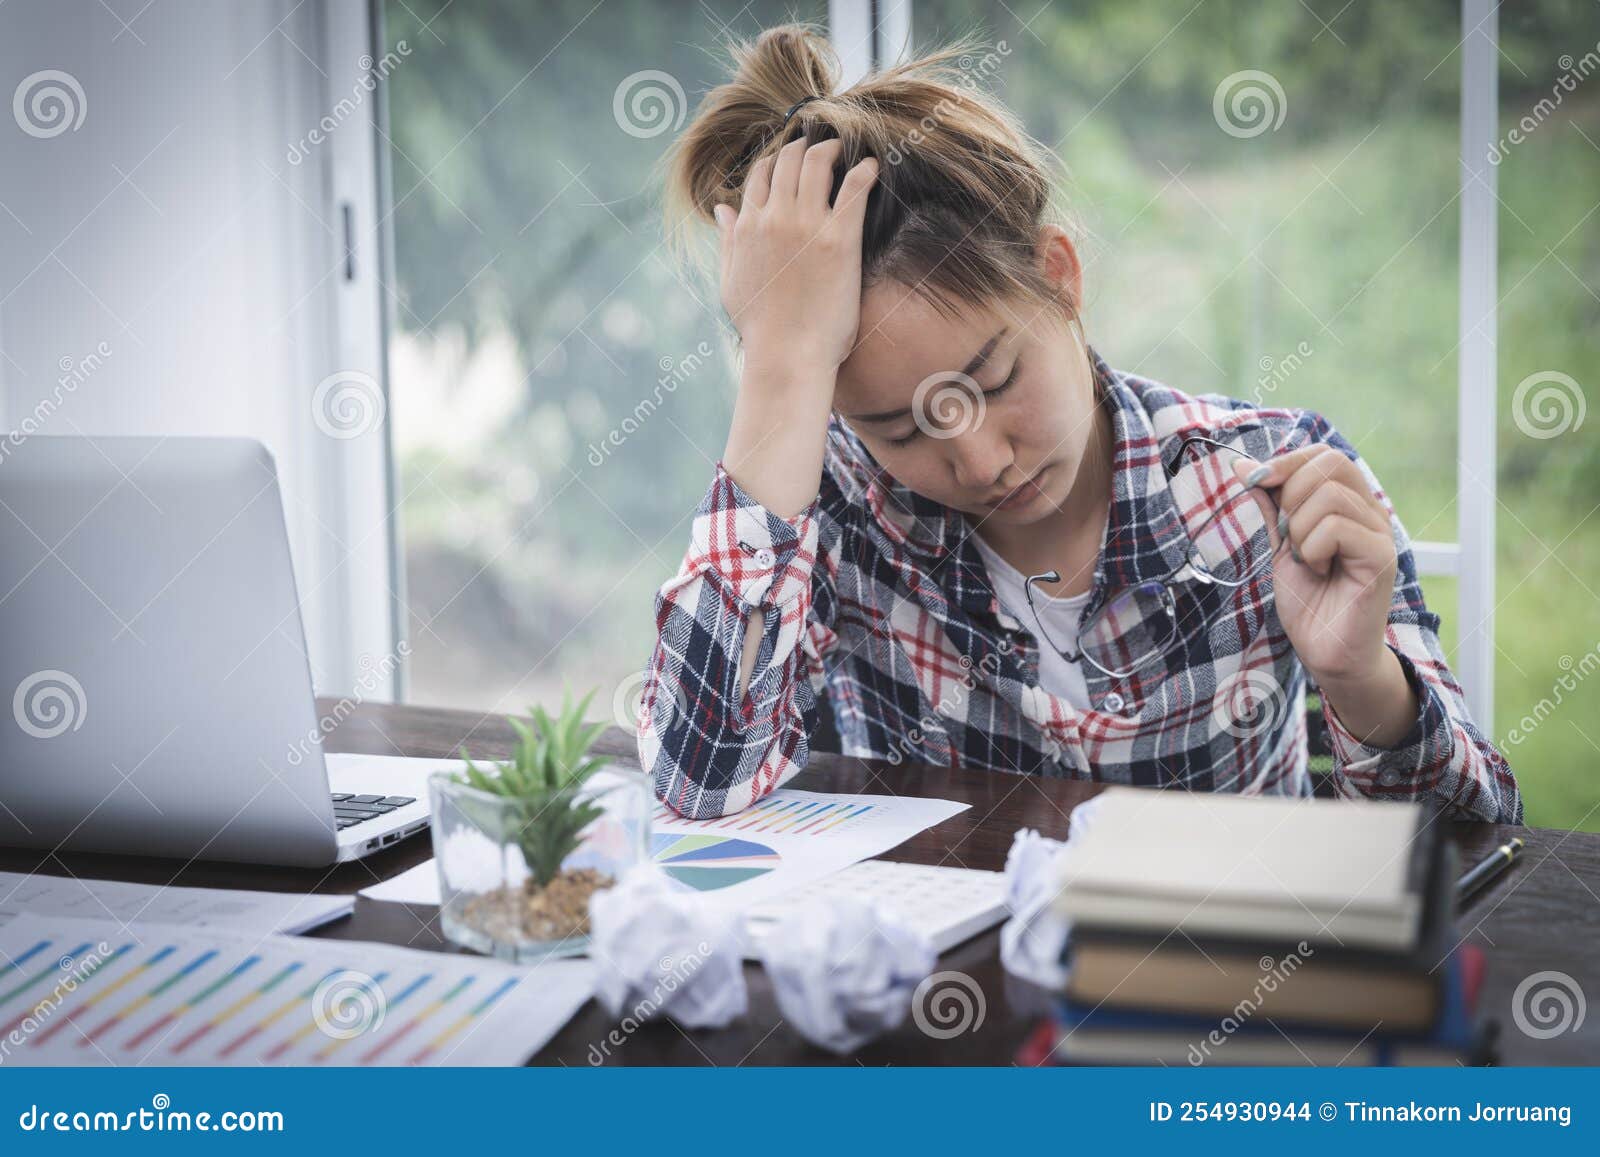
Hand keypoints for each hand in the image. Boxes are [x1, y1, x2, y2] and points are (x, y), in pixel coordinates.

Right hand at [713, 139, 877, 371]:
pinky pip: (854, 188)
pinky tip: (872, 166)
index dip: (777, 159)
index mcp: (748, 227)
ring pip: (817, 163)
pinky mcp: (839, 239)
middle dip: (804, 146)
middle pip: (789, 160)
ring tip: (844, 150)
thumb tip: (722, 210)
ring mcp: (807, 225)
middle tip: (821, 145)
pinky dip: (864, 170)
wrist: (788, 354)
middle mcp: (774, 218)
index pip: (760, 174)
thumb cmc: (760, 327)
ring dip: (831, 149)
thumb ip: (728, 241)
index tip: (792, 158)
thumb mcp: (731, 282)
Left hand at [1234, 445, 1398, 686]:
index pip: (1324, 455)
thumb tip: (1242, 465)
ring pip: (1329, 496)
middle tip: (1287, 536)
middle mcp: (1370, 511)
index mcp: (1349, 503)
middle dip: (1290, 494)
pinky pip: (1337, 527)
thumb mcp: (1280, 543)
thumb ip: (1270, 504)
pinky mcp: (1382, 556)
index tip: (1255, 481)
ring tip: (1306, 560)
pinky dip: (1312, 549)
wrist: (1323, 649)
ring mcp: (1379, 532)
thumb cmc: (1308, 599)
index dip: (1287, 460)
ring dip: (1299, 530)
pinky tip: (1318, 571)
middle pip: (1331, 463)